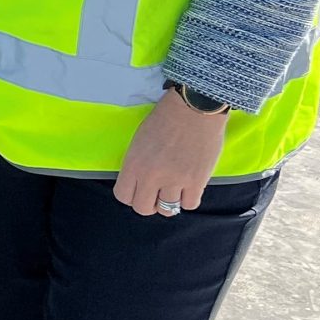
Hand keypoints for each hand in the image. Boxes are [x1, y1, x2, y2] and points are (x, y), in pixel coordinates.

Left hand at [114, 89, 228, 216]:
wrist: (193, 109)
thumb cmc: (164, 120)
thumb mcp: (139, 142)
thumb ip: (137, 165)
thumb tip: (139, 183)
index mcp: (133, 164)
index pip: (123, 196)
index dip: (131, 195)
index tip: (139, 190)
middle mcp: (151, 176)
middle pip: (143, 208)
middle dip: (149, 203)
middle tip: (156, 193)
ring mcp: (174, 181)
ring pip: (167, 210)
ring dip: (170, 202)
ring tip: (175, 189)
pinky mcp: (197, 182)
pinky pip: (189, 205)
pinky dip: (189, 199)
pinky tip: (189, 187)